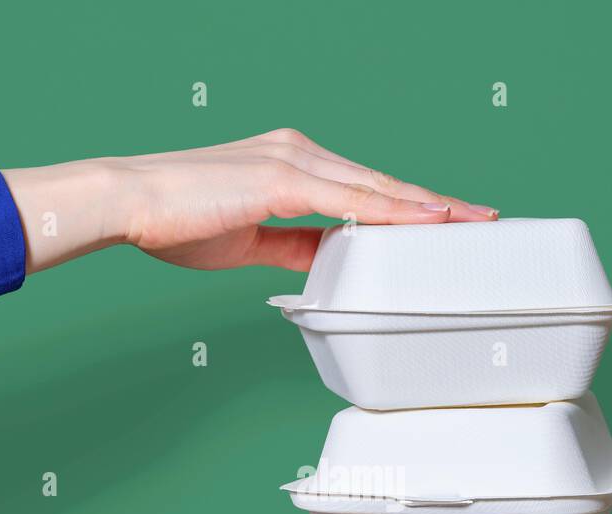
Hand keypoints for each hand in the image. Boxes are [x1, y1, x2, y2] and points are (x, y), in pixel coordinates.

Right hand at [3, 129, 497, 273]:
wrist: (129, 200)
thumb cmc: (176, 219)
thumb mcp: (248, 238)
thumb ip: (293, 245)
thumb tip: (327, 262)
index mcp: (291, 163)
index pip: (365, 189)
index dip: (409, 207)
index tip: (446, 222)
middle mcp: (300, 152)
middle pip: (384, 183)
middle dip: (436, 204)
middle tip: (482, 218)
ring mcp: (295, 161)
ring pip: (378, 187)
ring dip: (429, 207)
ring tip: (472, 222)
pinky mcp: (284, 178)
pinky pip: (353, 199)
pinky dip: (395, 211)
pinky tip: (428, 220)